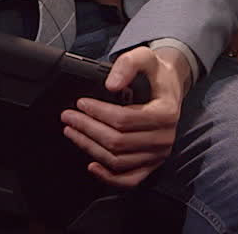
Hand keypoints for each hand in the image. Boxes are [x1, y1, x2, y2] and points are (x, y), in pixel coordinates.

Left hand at [59, 45, 190, 189]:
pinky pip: (130, 179)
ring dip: (91, 148)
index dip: (98, 112)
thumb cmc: (156, 74)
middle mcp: (164, 138)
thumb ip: (128, 64)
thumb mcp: (145, 57)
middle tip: (68, 117)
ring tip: (72, 132)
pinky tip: (92, 165)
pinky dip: (109, 177)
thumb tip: (111, 85)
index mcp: (165, 113)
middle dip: (87, 129)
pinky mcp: (151, 164)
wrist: (169, 87)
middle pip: (118, 141)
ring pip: (119, 160)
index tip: (80, 103)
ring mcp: (158, 154)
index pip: (124, 119)